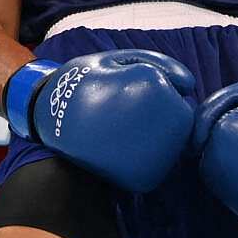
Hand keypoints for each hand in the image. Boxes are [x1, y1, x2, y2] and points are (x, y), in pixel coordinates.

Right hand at [9, 50, 197, 192]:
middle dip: (158, 115)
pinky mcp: (143, 178)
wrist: (47, 114)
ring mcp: (151, 155)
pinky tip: (118, 148)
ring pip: (174, 144)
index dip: (157, 92)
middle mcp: (159, 125)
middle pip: (181, 122)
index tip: (126, 93)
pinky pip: (161, 166)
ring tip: (119, 129)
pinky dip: (145, 157)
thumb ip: (160, 65)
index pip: (181, 96)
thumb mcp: (119, 59)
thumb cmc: (87, 81)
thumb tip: (190, 85)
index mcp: (155, 89)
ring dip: (153, 136)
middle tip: (122, 113)